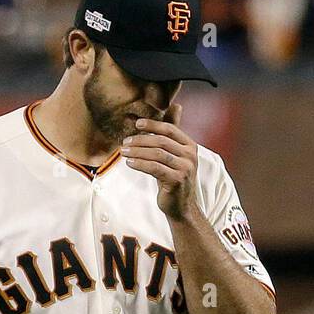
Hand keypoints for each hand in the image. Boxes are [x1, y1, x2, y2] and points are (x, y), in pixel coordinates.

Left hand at [122, 103, 197, 220]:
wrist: (182, 207)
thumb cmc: (175, 180)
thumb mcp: (175, 156)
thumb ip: (172, 135)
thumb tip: (176, 107)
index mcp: (191, 146)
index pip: (170, 129)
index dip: (153, 125)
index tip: (137, 124)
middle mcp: (190, 156)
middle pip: (161, 141)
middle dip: (140, 140)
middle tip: (125, 142)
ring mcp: (185, 168)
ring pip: (156, 154)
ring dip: (137, 151)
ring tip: (123, 152)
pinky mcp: (176, 180)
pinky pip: (154, 168)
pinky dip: (140, 164)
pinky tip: (129, 163)